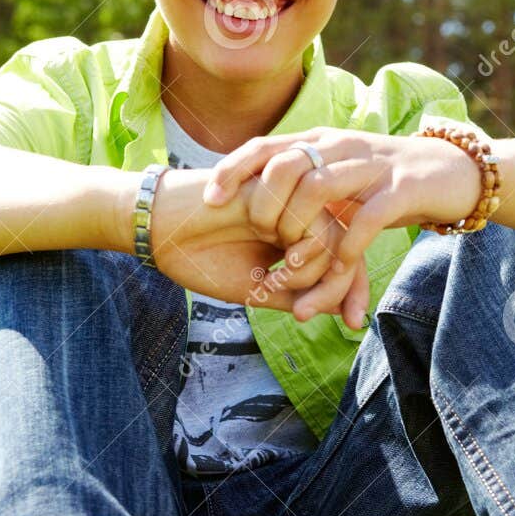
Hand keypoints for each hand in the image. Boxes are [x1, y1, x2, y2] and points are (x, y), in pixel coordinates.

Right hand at [141, 169, 341, 309]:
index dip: (353, 292)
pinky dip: (299, 256)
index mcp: (294, 236)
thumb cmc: (201, 259)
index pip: (342, 260)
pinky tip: (271, 271)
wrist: (159, 232)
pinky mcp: (278, 191)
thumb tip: (344, 311)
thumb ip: (299, 296)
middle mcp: (297, 216)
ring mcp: (288, 202)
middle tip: (304, 314)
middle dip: (338, 290)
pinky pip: (313, 225)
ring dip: (310, 274)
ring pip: (334, 240)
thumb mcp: (256, 289)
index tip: (355, 324)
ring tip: (273, 286)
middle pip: (347, 250)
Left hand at [202, 126, 482, 322]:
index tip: (209, 199)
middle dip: (266, 205)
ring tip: (293, 262)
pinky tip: (336, 266)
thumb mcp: (337, 174)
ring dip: (300, 229)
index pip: (265, 146)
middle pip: (286, 164)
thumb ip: (300, 182)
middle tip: (264, 240)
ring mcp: (372, 166)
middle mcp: (341, 147)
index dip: (233, 170)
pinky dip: (346, 245)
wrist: (453, 171)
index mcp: (320, 141)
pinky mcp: (402, 190)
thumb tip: (250, 204)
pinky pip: (367, 218)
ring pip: (320, 188)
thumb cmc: (385, 181)